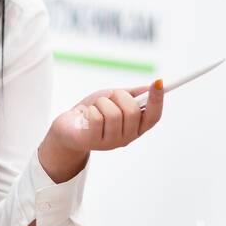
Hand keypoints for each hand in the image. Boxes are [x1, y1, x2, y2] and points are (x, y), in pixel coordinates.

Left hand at [38, 81, 164, 181]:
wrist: (67, 128)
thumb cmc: (93, 111)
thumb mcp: (113, 99)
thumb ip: (132, 94)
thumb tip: (152, 86)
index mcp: (135, 128)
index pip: (154, 117)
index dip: (158, 100)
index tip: (159, 82)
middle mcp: (126, 138)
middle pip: (133, 112)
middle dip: (120, 96)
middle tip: (110, 97)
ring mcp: (109, 142)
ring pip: (113, 113)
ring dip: (102, 103)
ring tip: (95, 107)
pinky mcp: (92, 142)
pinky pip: (96, 118)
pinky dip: (90, 110)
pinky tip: (86, 116)